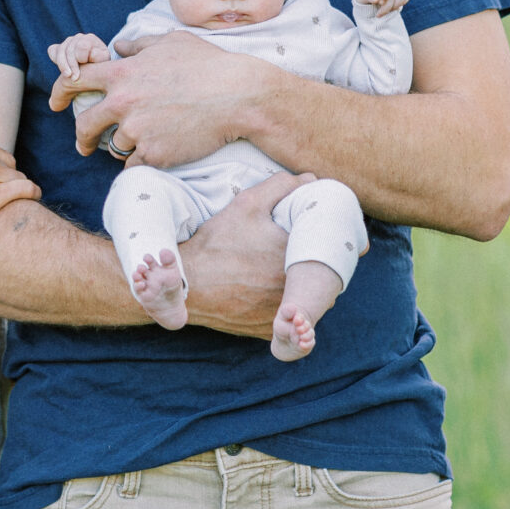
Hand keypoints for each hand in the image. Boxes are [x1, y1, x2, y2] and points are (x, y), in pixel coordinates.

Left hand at [57, 30, 270, 167]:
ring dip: (123, 145)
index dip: (59, 91)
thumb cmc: (207, 64)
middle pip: (83, 125)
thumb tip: (118, 46)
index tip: (54, 101)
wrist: (238, 96)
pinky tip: (156, 152)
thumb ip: (139, 46)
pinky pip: (135, 164)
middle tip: (84, 143)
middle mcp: (123, 104)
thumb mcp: (171, 43)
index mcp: (122, 74)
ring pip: (114, 146)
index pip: (75, 80)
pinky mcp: (154, 154)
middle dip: (82, 136)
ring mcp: (137, 131)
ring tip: (141, 141)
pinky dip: (142, 160)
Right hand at [181, 171, 306, 336]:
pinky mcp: (268, 329)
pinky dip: (279, 303)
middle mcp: (294, 289)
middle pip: (317, 273)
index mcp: (295, 257)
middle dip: (309, 260)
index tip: (305, 232)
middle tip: (288, 249)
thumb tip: (309, 179)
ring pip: (303, 296)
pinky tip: (261, 290)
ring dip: (297, 283)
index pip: (324, 244)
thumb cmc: (216, 243)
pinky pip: (284, 315)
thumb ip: (281, 187)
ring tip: (275, 269)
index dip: (316, 236)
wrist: (185, 284)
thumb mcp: (247, 205)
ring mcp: (282, 313)